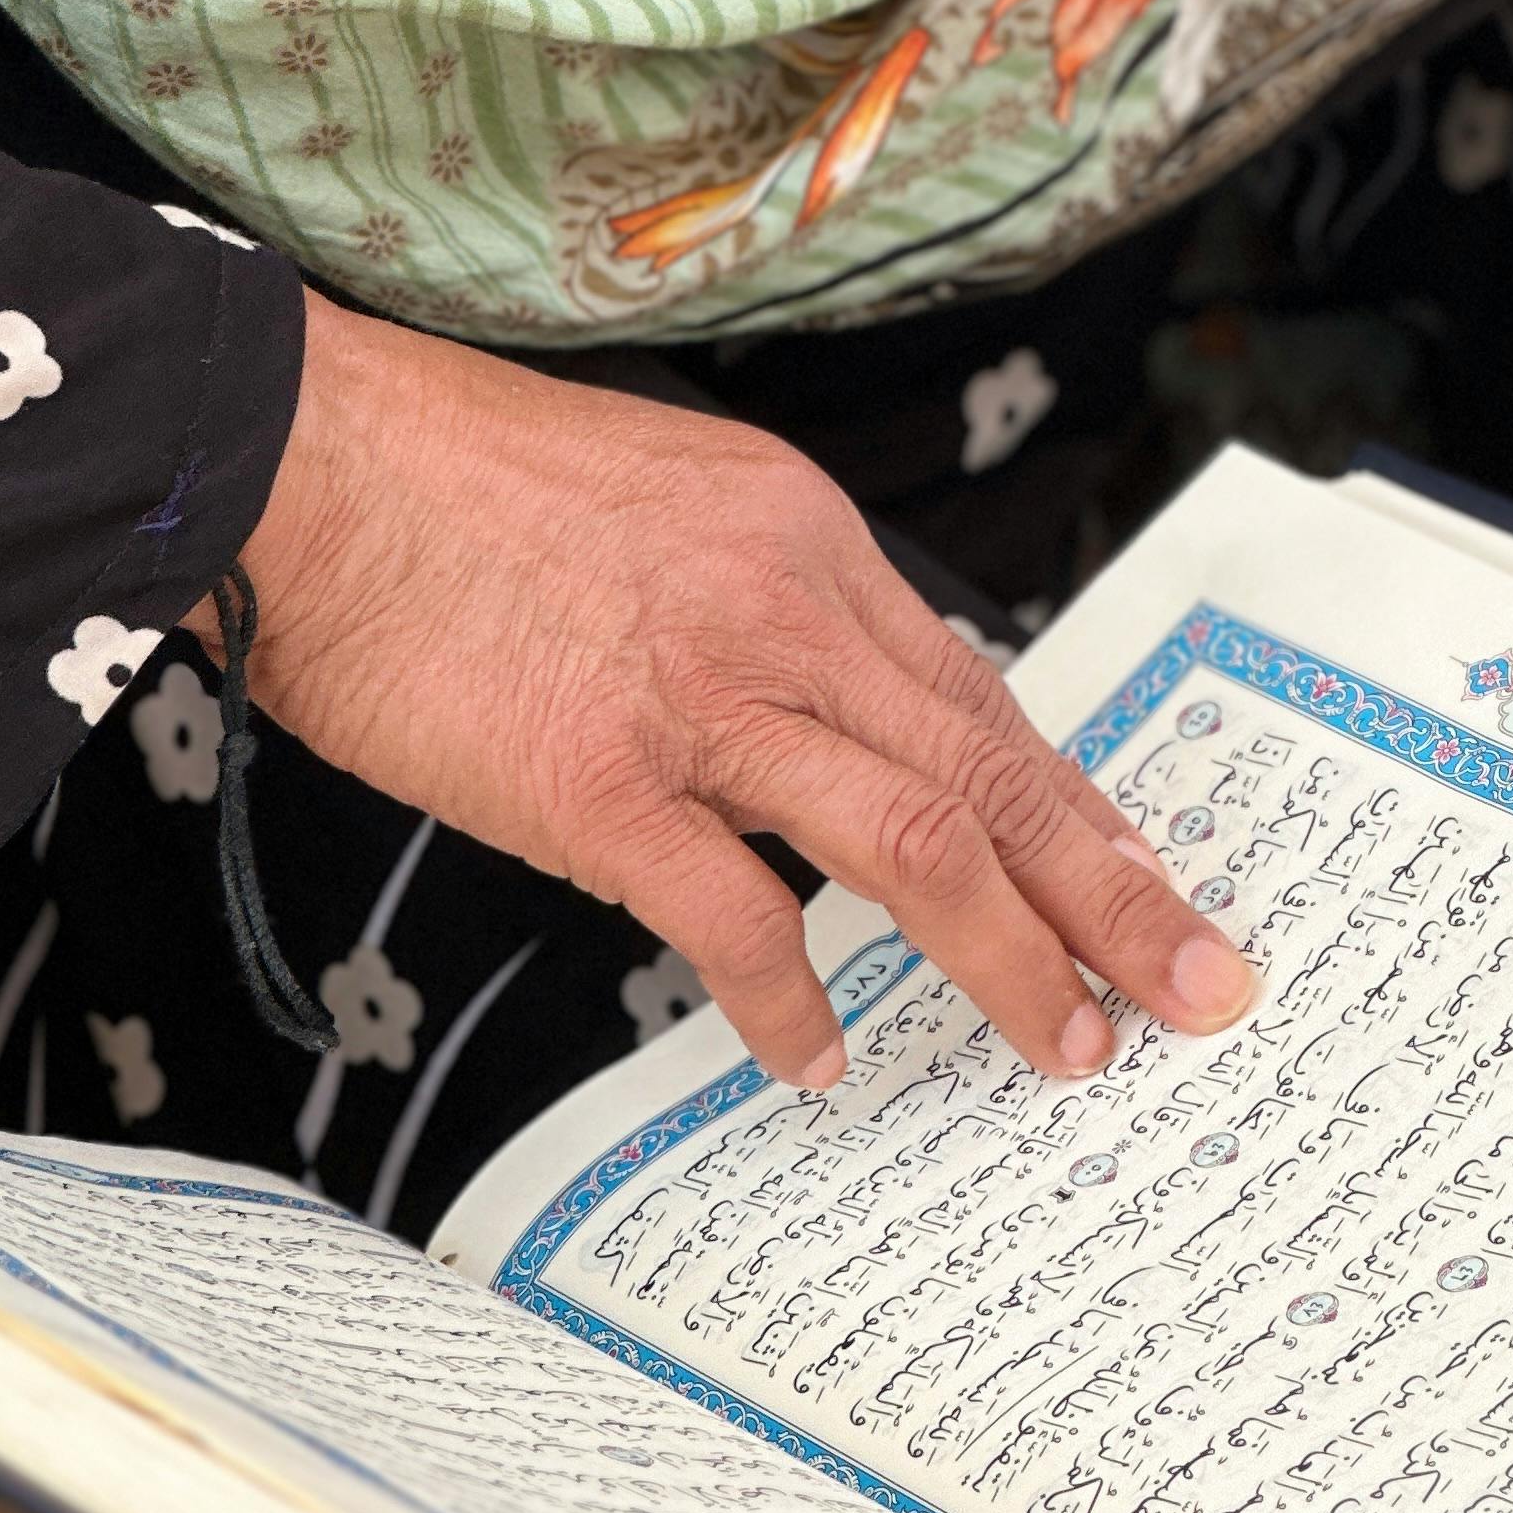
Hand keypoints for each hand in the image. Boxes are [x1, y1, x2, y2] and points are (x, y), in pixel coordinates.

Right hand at [239, 298, 1256, 1091]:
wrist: (315, 457)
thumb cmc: (456, 477)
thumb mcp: (665, 495)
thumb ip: (760, 597)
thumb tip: (827, 705)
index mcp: (801, 538)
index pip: (976, 692)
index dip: (1072, 802)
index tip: (1145, 875)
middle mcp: (782, 610)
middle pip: (991, 770)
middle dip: (1112, 891)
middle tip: (1197, 983)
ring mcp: (700, 700)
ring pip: (916, 841)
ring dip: (1011, 957)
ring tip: (1068, 1045)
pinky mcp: (599, 780)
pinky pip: (734, 915)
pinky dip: (791, 998)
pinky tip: (819, 1056)